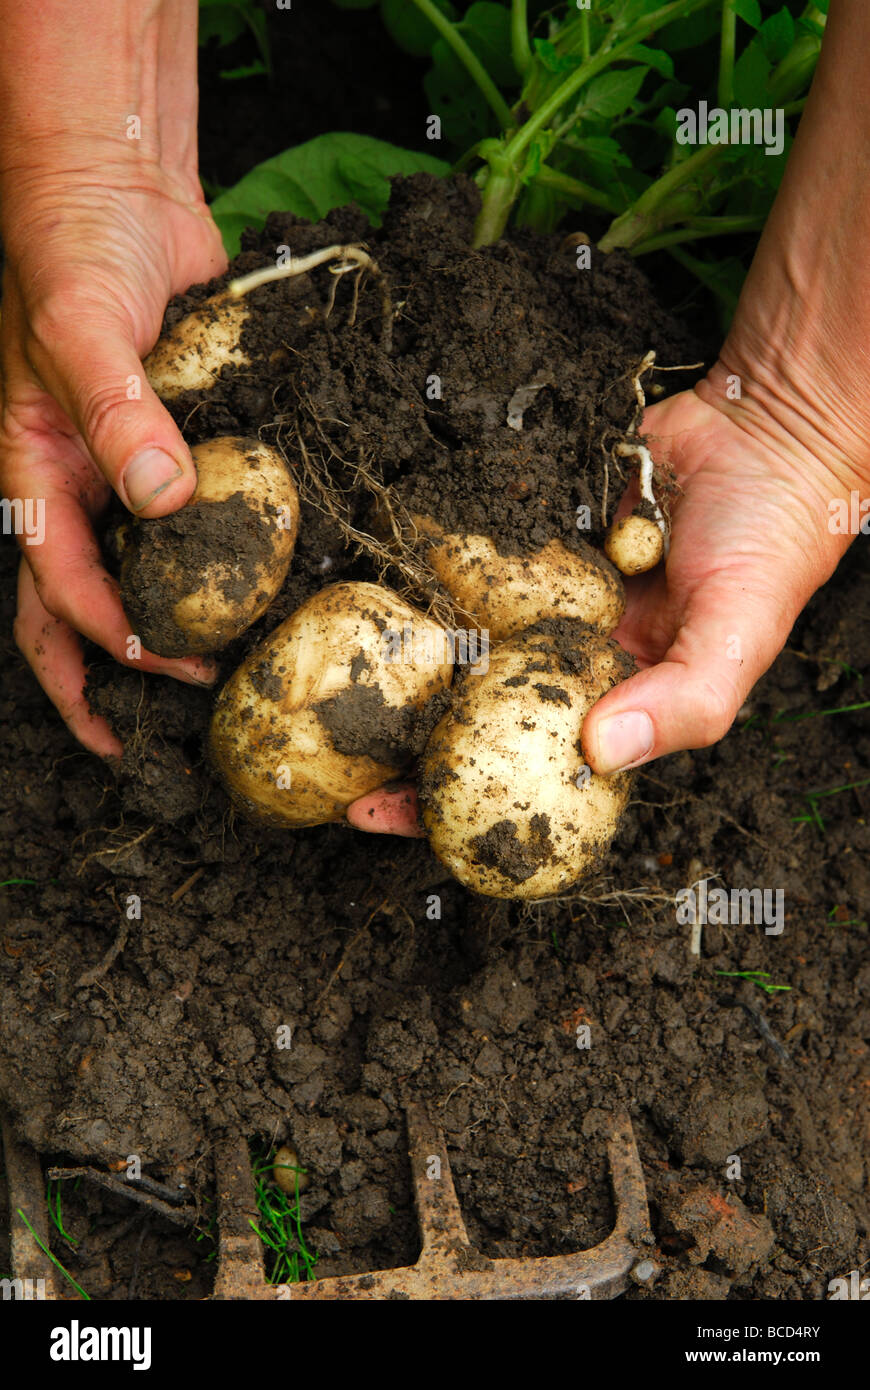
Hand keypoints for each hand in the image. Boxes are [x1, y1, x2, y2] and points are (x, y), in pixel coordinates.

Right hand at [0, 164, 227, 754]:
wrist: (117, 187)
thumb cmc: (72, 246)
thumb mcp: (80, 329)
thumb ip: (119, 416)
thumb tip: (164, 501)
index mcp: (34, 470)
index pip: (59, 583)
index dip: (103, 640)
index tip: (161, 672)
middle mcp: (80, 483)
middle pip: (73, 605)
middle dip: (98, 678)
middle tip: (141, 741)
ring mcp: (129, 467)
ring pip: (138, 573)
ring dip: (163, 629)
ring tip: (209, 682)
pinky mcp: (180, 443)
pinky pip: (197, 513)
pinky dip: (217, 558)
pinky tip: (261, 587)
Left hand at [347, 381, 854, 832]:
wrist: (766, 428)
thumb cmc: (768, 543)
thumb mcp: (740, 637)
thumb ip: (684, 701)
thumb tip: (599, 753)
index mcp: (605, 700)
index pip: (516, 769)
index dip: (450, 801)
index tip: (380, 815)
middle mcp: (559, 653)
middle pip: (462, 707)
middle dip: (396, 736)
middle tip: (326, 751)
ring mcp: (534, 590)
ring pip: (449, 628)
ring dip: (393, 652)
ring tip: (322, 673)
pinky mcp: (522, 527)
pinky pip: (463, 550)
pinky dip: (420, 561)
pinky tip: (367, 574)